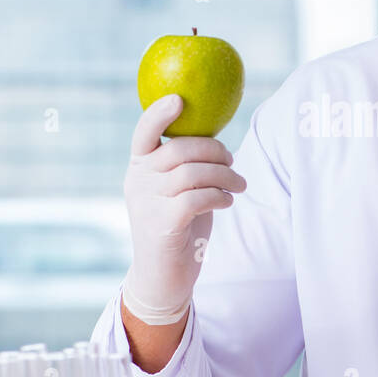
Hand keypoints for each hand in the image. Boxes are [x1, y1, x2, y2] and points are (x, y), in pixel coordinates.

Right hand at [121, 94, 246, 323]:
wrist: (162, 277)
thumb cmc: (177, 226)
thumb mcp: (176, 191)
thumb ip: (186, 165)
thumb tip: (217, 138)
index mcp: (139, 167)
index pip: (143, 132)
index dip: (159, 113)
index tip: (179, 100)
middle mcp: (138, 181)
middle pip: (180, 149)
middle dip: (215, 151)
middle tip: (232, 162)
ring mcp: (148, 203)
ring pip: (193, 173)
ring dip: (225, 176)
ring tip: (239, 185)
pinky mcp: (163, 224)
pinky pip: (197, 198)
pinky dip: (219, 196)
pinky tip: (227, 202)